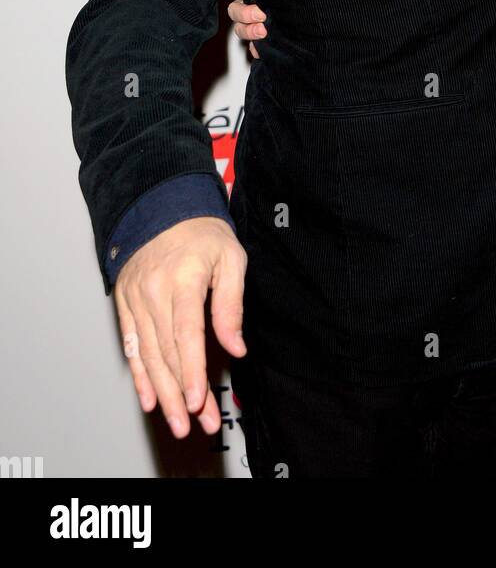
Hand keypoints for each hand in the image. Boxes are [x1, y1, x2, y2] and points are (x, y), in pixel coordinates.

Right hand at [114, 216, 247, 438]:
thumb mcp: (231, 257)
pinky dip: (141, 376)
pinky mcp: (125, 305)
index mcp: (184, 278)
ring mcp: (135, 299)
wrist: (161, 206)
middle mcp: (154, 291)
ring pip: (149, 356)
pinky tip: (150, 399)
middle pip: (168, 353)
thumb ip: (232, 304)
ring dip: (164, 393)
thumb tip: (237, 347)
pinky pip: (132, 347)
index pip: (186, 333)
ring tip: (177, 422)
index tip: (198, 400)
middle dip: (183, 393)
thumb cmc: (202, 232)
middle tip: (197, 424)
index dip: (192, 371)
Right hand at [224, 0, 267, 59]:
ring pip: (239, 28)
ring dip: (248, 31)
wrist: (317, 25)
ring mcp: (253, 25)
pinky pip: (252, 47)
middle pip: (234, 9)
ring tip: (263, 32)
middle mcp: (250, 7)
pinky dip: (256, 49)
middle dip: (245, 13)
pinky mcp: (260, 41)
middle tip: (260, 15)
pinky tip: (261, 50)